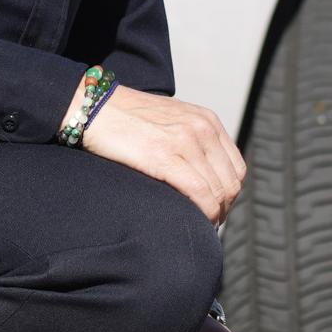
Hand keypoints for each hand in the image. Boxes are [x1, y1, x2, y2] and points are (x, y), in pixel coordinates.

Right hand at [79, 81, 245, 222]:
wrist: (94, 107)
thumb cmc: (127, 119)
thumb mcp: (171, 120)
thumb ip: (191, 139)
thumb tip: (202, 174)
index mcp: (207, 120)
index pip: (236, 168)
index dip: (229, 194)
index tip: (215, 208)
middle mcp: (202, 128)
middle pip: (230, 182)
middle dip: (223, 208)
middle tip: (207, 222)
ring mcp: (185, 141)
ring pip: (218, 191)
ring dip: (213, 214)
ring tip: (199, 224)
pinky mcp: (165, 157)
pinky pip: (199, 193)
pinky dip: (203, 213)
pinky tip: (195, 221)